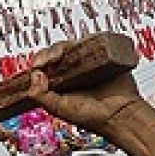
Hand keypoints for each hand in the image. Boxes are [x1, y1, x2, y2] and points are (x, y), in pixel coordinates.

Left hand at [27, 38, 144, 134]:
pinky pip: (96, 41)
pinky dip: (89, 39)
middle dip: (51, 52)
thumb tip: (35, 74)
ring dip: (67, 46)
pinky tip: (83, 47)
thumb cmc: (92, 116)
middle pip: (58, 50)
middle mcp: (73, 70)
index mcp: (59, 81)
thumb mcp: (58, 109)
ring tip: (64, 54)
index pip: (44, 64)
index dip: (40, 61)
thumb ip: (40, 95)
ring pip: (74, 44)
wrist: (119, 116)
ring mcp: (89, 61)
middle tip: (53, 58)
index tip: (38, 65)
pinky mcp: (106, 55)